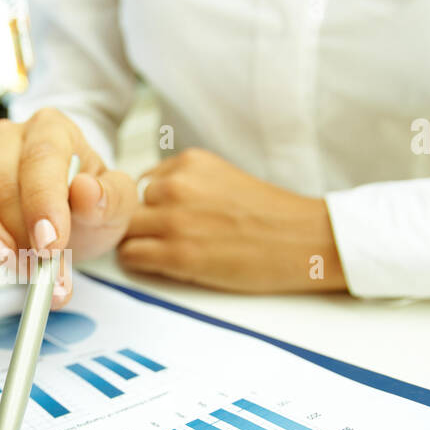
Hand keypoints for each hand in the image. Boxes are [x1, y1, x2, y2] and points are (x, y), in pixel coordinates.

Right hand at [0, 108, 136, 306]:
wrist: (68, 222)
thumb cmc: (88, 207)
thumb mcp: (116, 207)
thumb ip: (109, 199)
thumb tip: (85, 191)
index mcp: (51, 131)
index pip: (42, 156)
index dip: (43, 202)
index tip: (50, 244)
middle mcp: (6, 139)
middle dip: (17, 230)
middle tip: (36, 269)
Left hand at [118, 148, 347, 293]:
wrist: (305, 240)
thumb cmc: (269, 216)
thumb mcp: (221, 179)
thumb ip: (185, 184)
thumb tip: (148, 200)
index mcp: (189, 163)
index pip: (141, 183)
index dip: (149, 206)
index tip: (164, 220)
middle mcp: (176, 186)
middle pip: (126, 206)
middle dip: (139, 224)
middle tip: (160, 241)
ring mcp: (174, 220)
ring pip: (123, 231)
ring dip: (137, 244)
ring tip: (164, 254)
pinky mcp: (177, 255)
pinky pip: (130, 256)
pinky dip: (139, 263)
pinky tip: (164, 266)